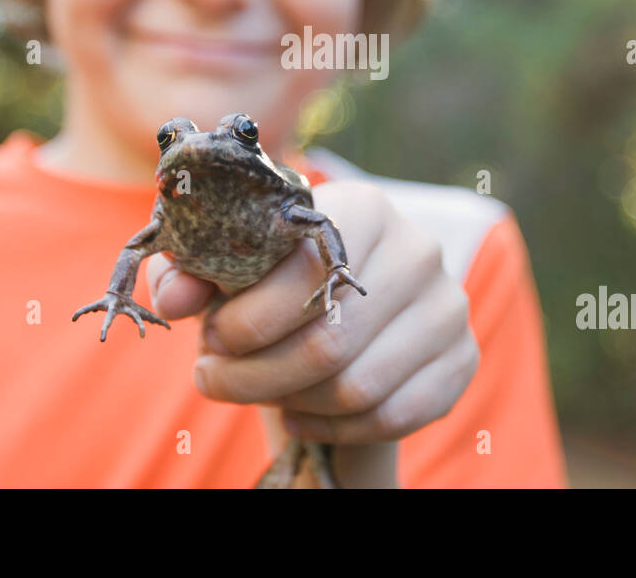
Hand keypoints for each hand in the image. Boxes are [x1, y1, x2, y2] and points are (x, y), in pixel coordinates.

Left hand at [147, 181, 479, 485]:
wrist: (337, 315)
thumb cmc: (271, 286)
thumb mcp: (225, 270)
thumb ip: (190, 274)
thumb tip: (174, 298)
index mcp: (365, 208)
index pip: (305, 276)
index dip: (246, 322)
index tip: (211, 340)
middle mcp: (418, 250)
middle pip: (330, 342)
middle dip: (256, 375)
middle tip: (214, 380)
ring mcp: (448, 307)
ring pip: (358, 387)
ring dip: (290, 402)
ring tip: (257, 394)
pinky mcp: (461, 360)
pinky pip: (393, 416)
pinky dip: (334, 427)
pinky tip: (300, 414)